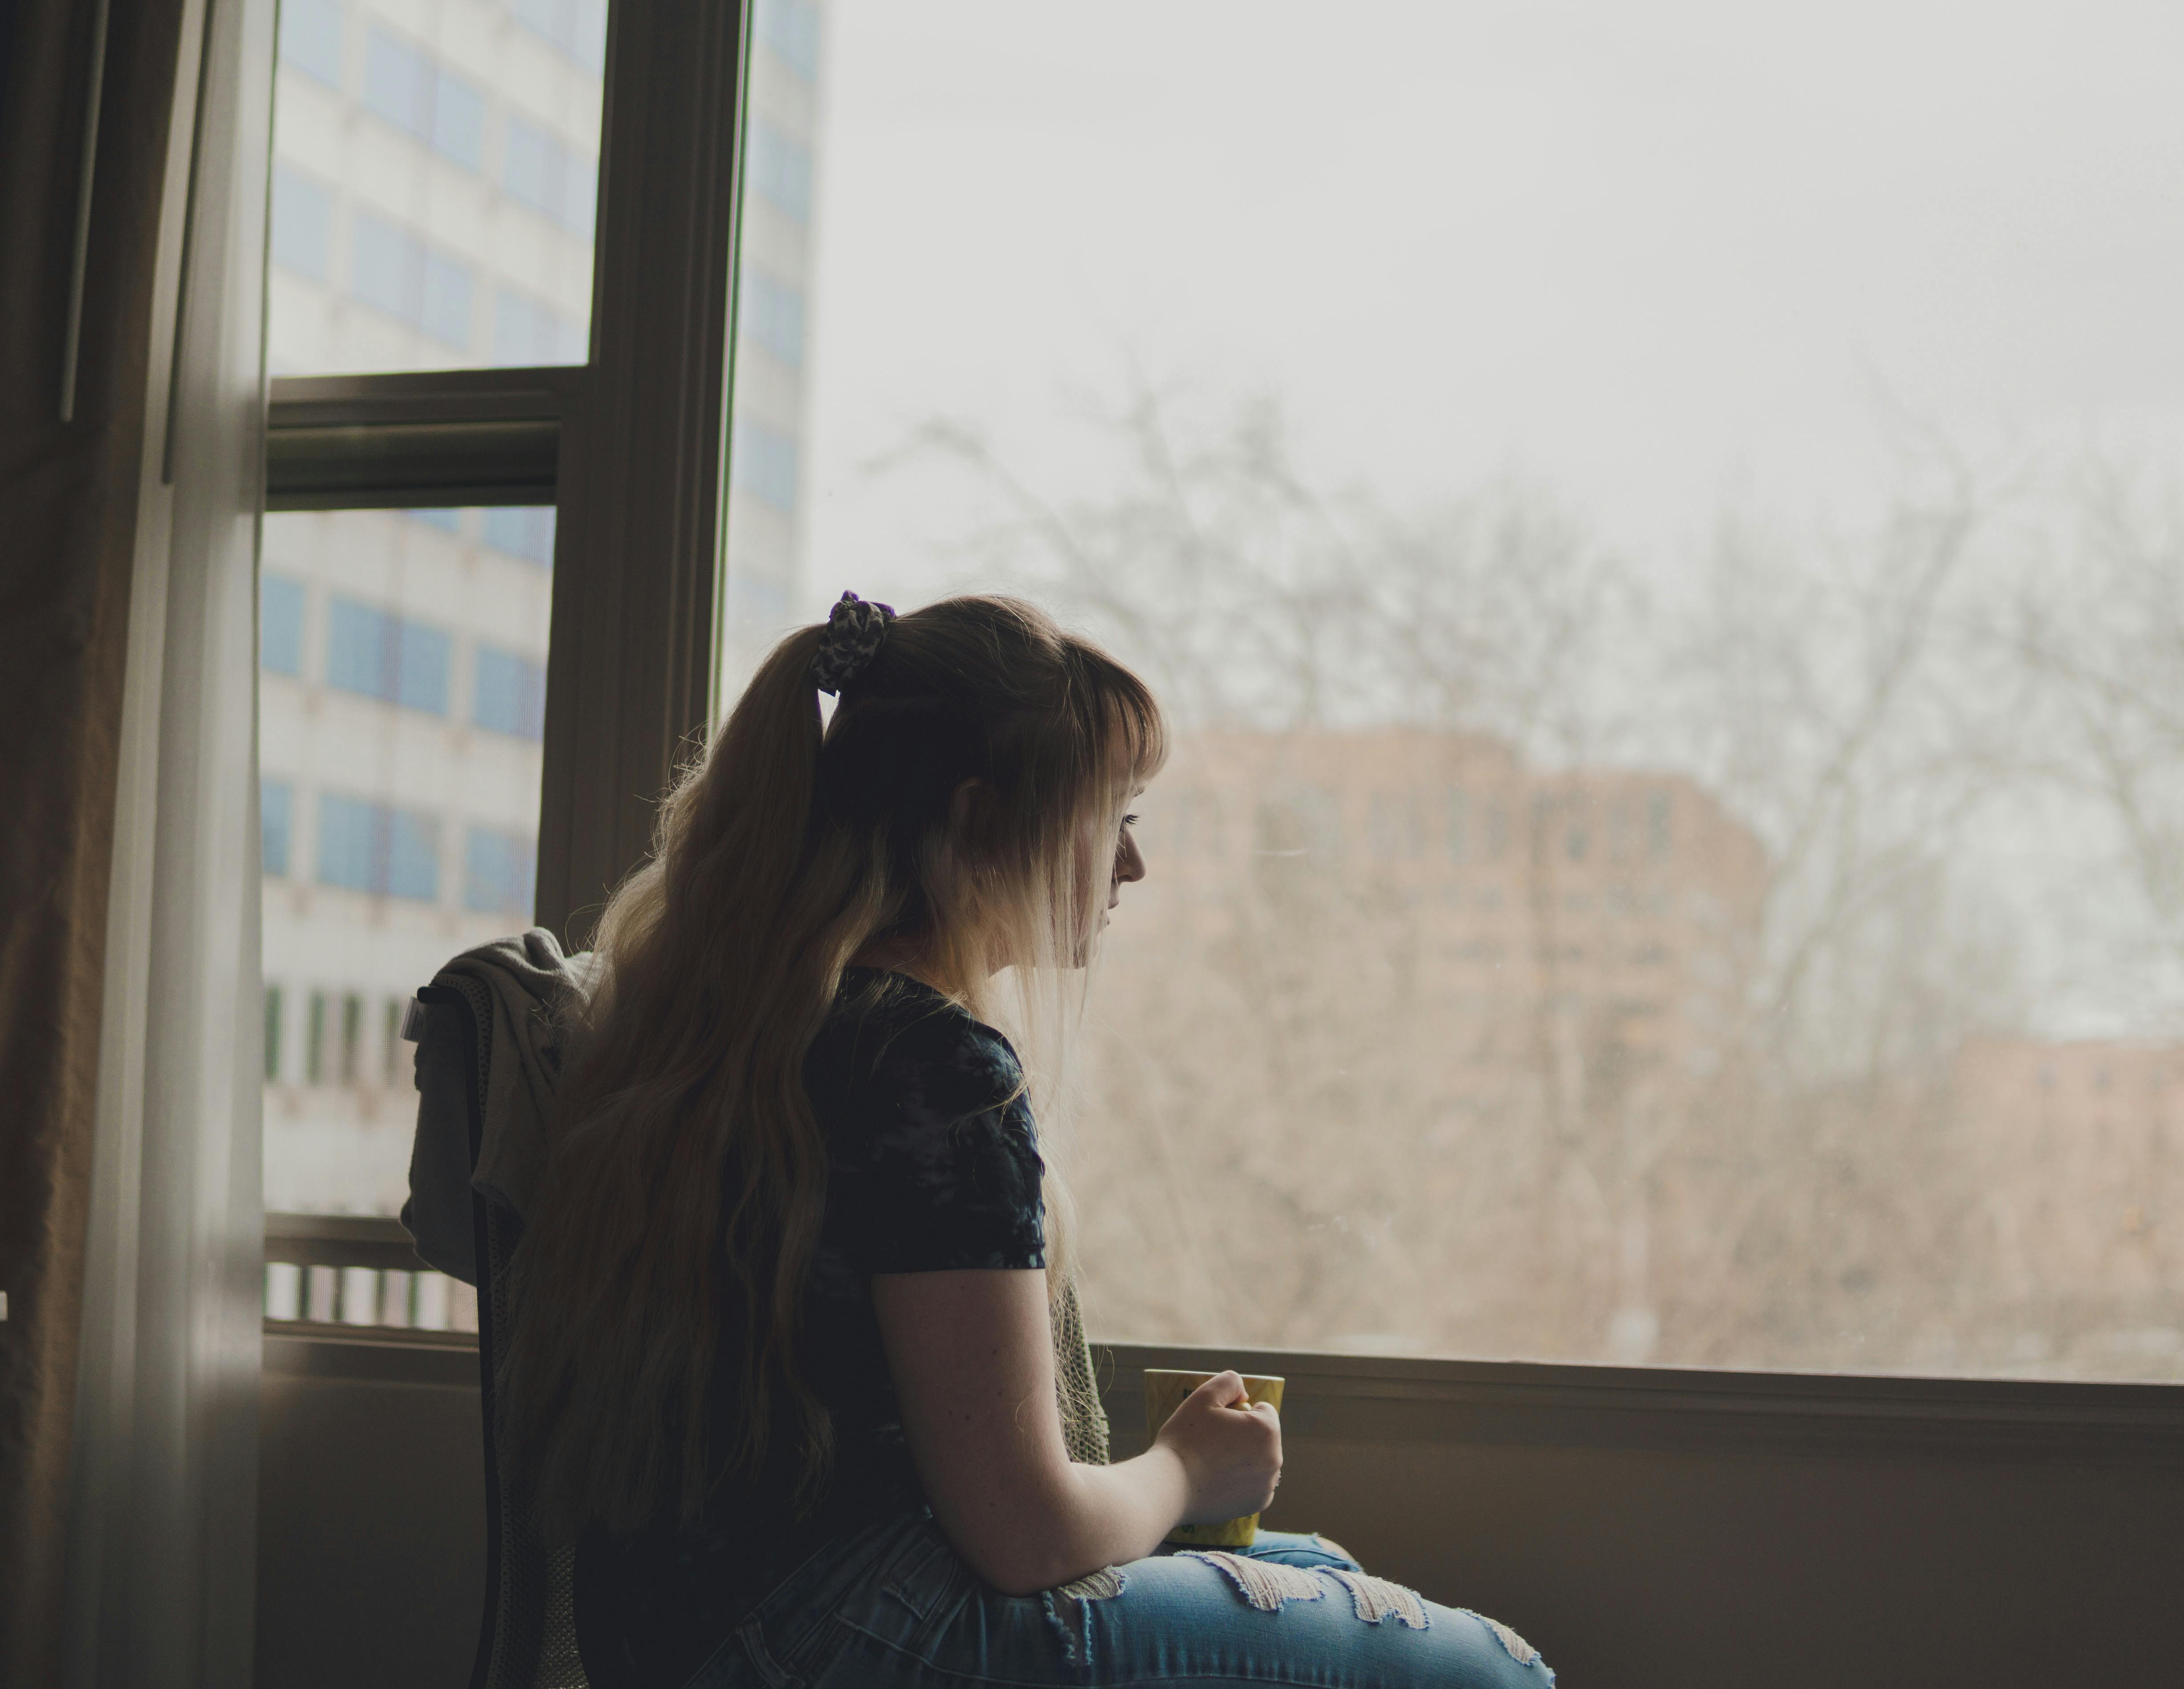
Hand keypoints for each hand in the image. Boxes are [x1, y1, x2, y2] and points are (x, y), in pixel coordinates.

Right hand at [1152, 1371, 1281, 1525]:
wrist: (1169, 1486)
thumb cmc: (1185, 1439)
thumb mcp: (1204, 1396)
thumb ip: (1230, 1382)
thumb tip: (1244, 1395)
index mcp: (1266, 1430)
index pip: (1263, 1411)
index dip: (1240, 1412)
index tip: (1218, 1423)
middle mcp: (1274, 1459)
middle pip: (1263, 1436)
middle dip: (1244, 1435)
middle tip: (1212, 1442)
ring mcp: (1267, 1485)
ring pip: (1259, 1460)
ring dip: (1244, 1457)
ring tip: (1213, 1462)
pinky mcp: (1256, 1504)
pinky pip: (1254, 1484)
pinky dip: (1241, 1481)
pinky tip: (1218, 1479)